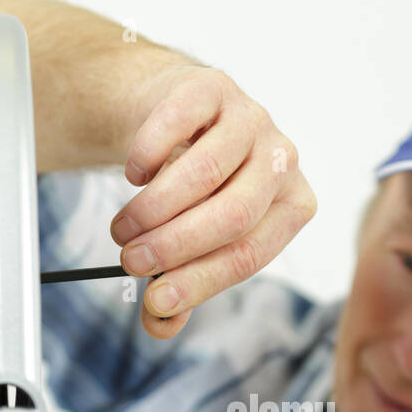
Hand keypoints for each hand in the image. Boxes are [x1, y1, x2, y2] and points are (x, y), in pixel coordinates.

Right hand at [113, 66, 317, 338]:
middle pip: (233, 216)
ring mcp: (252, 118)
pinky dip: (147, 157)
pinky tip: (133, 175)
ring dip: (153, 210)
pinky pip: (178, 125)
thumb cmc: (193, 190)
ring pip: (205, 174)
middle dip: (175, 247)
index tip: (156, 301)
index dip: (200, 281)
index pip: (250, 255)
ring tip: (120, 230)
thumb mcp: (194, 241)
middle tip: (130, 262)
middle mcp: (282, 161)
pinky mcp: (214, 86)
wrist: (173, 116)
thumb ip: (181, 285)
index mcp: (291, 207)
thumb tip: (159, 325)